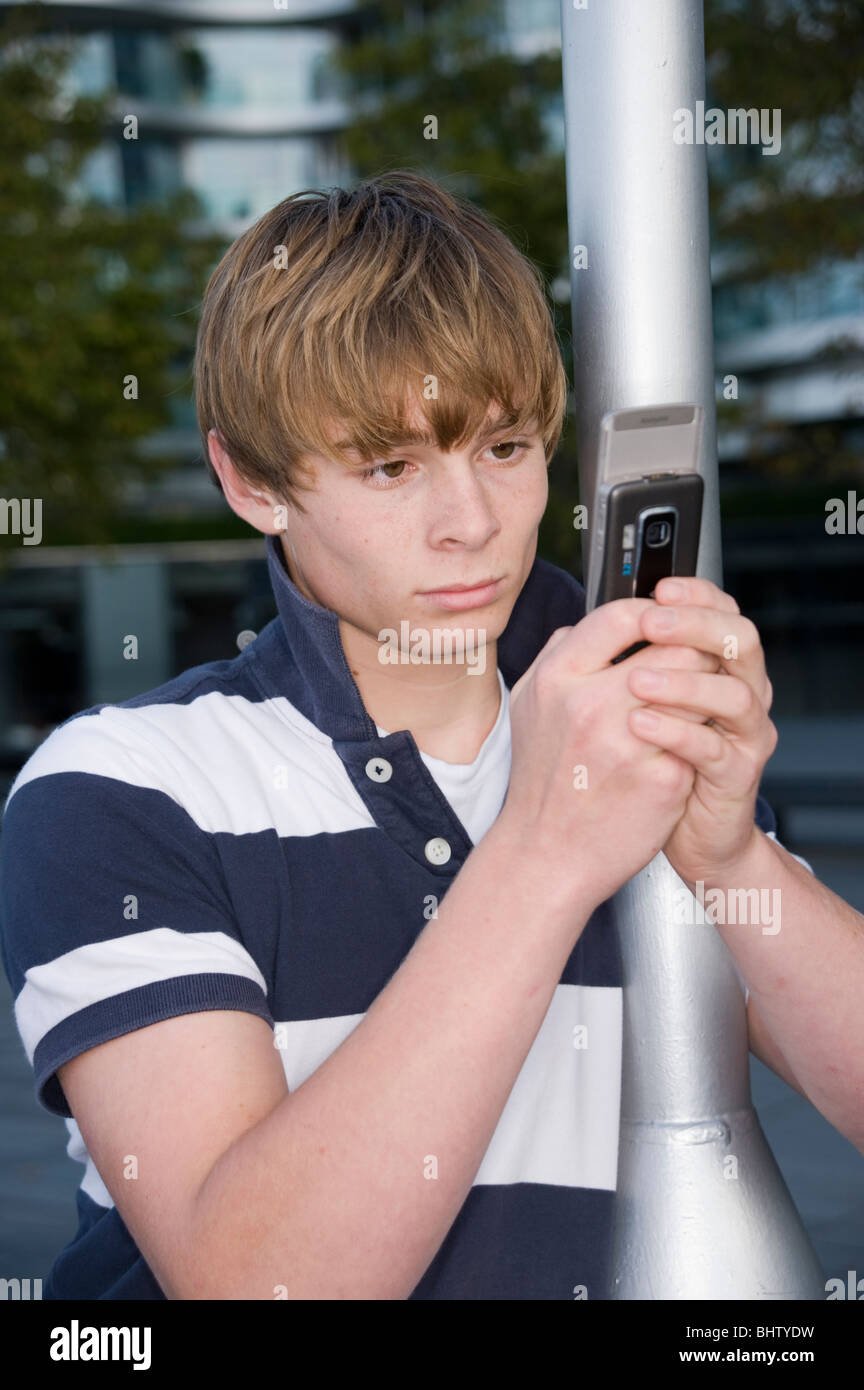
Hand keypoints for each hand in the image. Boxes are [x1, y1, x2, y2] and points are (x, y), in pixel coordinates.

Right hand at [501, 596, 722, 917]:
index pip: (626, 615)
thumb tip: (599, 624)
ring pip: (699, 689)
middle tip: (695, 663)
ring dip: (704, 692)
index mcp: (559, 678)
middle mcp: (593, 705)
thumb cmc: (543, 780)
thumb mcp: (530, 705)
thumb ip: (559, 655)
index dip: (657, 613)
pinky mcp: (665, 778)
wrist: (548, 856)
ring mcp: (632, 743)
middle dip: (692, 652)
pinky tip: (686, 749)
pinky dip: (700, 738)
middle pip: (675, 647)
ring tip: (695, 702)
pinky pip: (702, 737)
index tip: (666, 623)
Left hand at [624, 576, 776, 884]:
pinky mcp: (736, 775)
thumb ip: (627, 662)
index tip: (659, 588)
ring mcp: (743, 734)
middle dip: (694, 624)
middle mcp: (740, 691)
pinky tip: (640, 725)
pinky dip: (677, 733)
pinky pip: (714, 748)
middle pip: (737, 639)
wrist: (675, 832)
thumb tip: (591, 620)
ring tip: (637, 681)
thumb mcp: (634, 702)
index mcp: (715, 665)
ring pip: (735, 692)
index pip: (720, 611)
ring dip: (685, 680)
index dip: (695, 595)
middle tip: (652, 620)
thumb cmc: (646, 763)